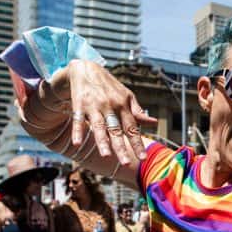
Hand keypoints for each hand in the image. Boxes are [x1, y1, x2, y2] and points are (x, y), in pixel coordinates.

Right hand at [41, 59, 156, 165]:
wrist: (85, 68)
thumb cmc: (109, 86)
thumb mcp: (126, 96)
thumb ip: (138, 111)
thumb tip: (154, 123)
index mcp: (123, 106)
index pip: (132, 128)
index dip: (138, 144)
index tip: (143, 158)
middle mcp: (110, 106)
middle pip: (117, 130)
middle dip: (121, 147)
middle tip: (126, 163)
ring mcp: (94, 106)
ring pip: (99, 126)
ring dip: (102, 141)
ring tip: (106, 156)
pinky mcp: (79, 104)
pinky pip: (78, 120)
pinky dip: (77, 131)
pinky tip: (77, 143)